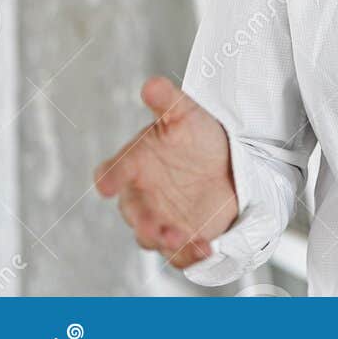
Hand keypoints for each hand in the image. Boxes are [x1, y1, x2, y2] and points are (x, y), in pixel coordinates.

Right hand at [94, 77, 238, 269]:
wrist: (228, 162)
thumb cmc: (196, 137)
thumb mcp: (185, 115)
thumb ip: (167, 102)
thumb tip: (152, 84)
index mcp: (134, 166)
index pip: (112, 173)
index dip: (110, 178)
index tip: (109, 184)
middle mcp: (142, 198)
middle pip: (133, 214)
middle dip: (143, 221)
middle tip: (155, 225)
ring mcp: (161, 220)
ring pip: (153, 238)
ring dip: (166, 241)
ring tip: (182, 237)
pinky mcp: (183, 237)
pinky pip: (180, 252)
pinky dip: (190, 254)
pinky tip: (206, 248)